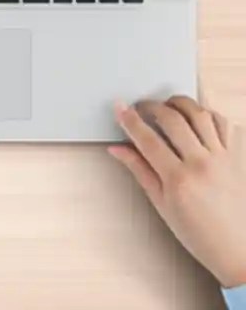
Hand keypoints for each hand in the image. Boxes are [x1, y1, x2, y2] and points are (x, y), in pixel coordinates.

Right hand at [112, 96, 245, 287]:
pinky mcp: (238, 157)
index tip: (120, 108)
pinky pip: (225, 124)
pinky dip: (209, 114)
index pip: (147, 139)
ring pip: (200, 114)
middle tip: (141, 107)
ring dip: (180, 103)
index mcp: (178, 179)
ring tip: (168, 106)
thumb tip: (118, 149)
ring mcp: (223, 158)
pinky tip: (196, 117)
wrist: (237, 248)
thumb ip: (140, 170)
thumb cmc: (199, 233)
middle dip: (152, 107)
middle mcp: (202, 164)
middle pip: (173, 119)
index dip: (129, 120)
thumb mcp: (161, 203)